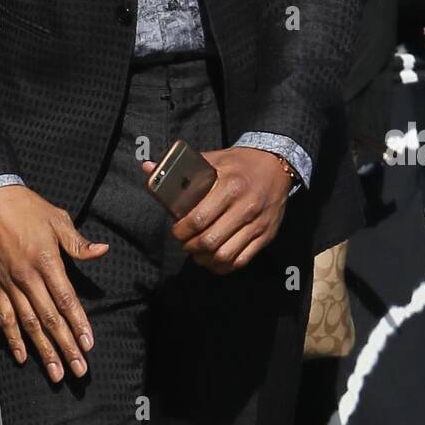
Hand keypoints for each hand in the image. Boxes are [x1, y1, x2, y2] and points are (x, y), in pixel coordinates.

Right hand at [0, 186, 108, 380]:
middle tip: (78, 370)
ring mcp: (9, 284)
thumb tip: (102, 251)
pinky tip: (22, 356)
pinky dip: (12, 338)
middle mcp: (27, 277)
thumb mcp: (58, 219)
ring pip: (28, 324)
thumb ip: (78, 243)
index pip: (66, 300)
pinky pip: (4, 317)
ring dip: (42, 350)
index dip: (78, 324)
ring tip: (55, 372)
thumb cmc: (27, 207)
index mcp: (46, 261)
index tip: (89, 344)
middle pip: (50, 319)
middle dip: (65, 347)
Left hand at [140, 147, 291, 274]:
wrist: (276, 165)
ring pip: (225, 256)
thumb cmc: (239, 163)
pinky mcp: (266, 235)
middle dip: (190, 246)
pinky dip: (223, 266)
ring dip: (205, 259)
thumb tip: (147, 168)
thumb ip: (181, 168)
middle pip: (210, 241)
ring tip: (197, 252)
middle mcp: (246, 207)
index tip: (176, 230)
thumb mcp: (213, 159)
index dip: (181, 231)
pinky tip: (213, 259)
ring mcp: (258, 224)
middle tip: (185, 242)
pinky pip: (241, 260)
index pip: (198, 219)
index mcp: (230, 186)